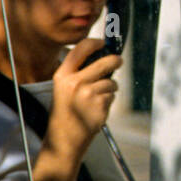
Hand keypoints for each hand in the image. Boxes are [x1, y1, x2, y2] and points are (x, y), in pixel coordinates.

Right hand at [48, 37, 121, 155]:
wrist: (64, 137)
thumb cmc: (65, 111)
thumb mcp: (62, 87)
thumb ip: (77, 72)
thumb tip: (100, 56)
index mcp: (62, 75)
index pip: (80, 50)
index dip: (94, 43)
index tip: (102, 43)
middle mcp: (74, 83)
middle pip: (104, 62)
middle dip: (115, 60)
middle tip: (118, 61)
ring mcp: (88, 94)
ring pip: (110, 82)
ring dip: (110, 87)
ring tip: (97, 97)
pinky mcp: (99, 105)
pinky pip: (111, 96)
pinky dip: (108, 100)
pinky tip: (97, 107)